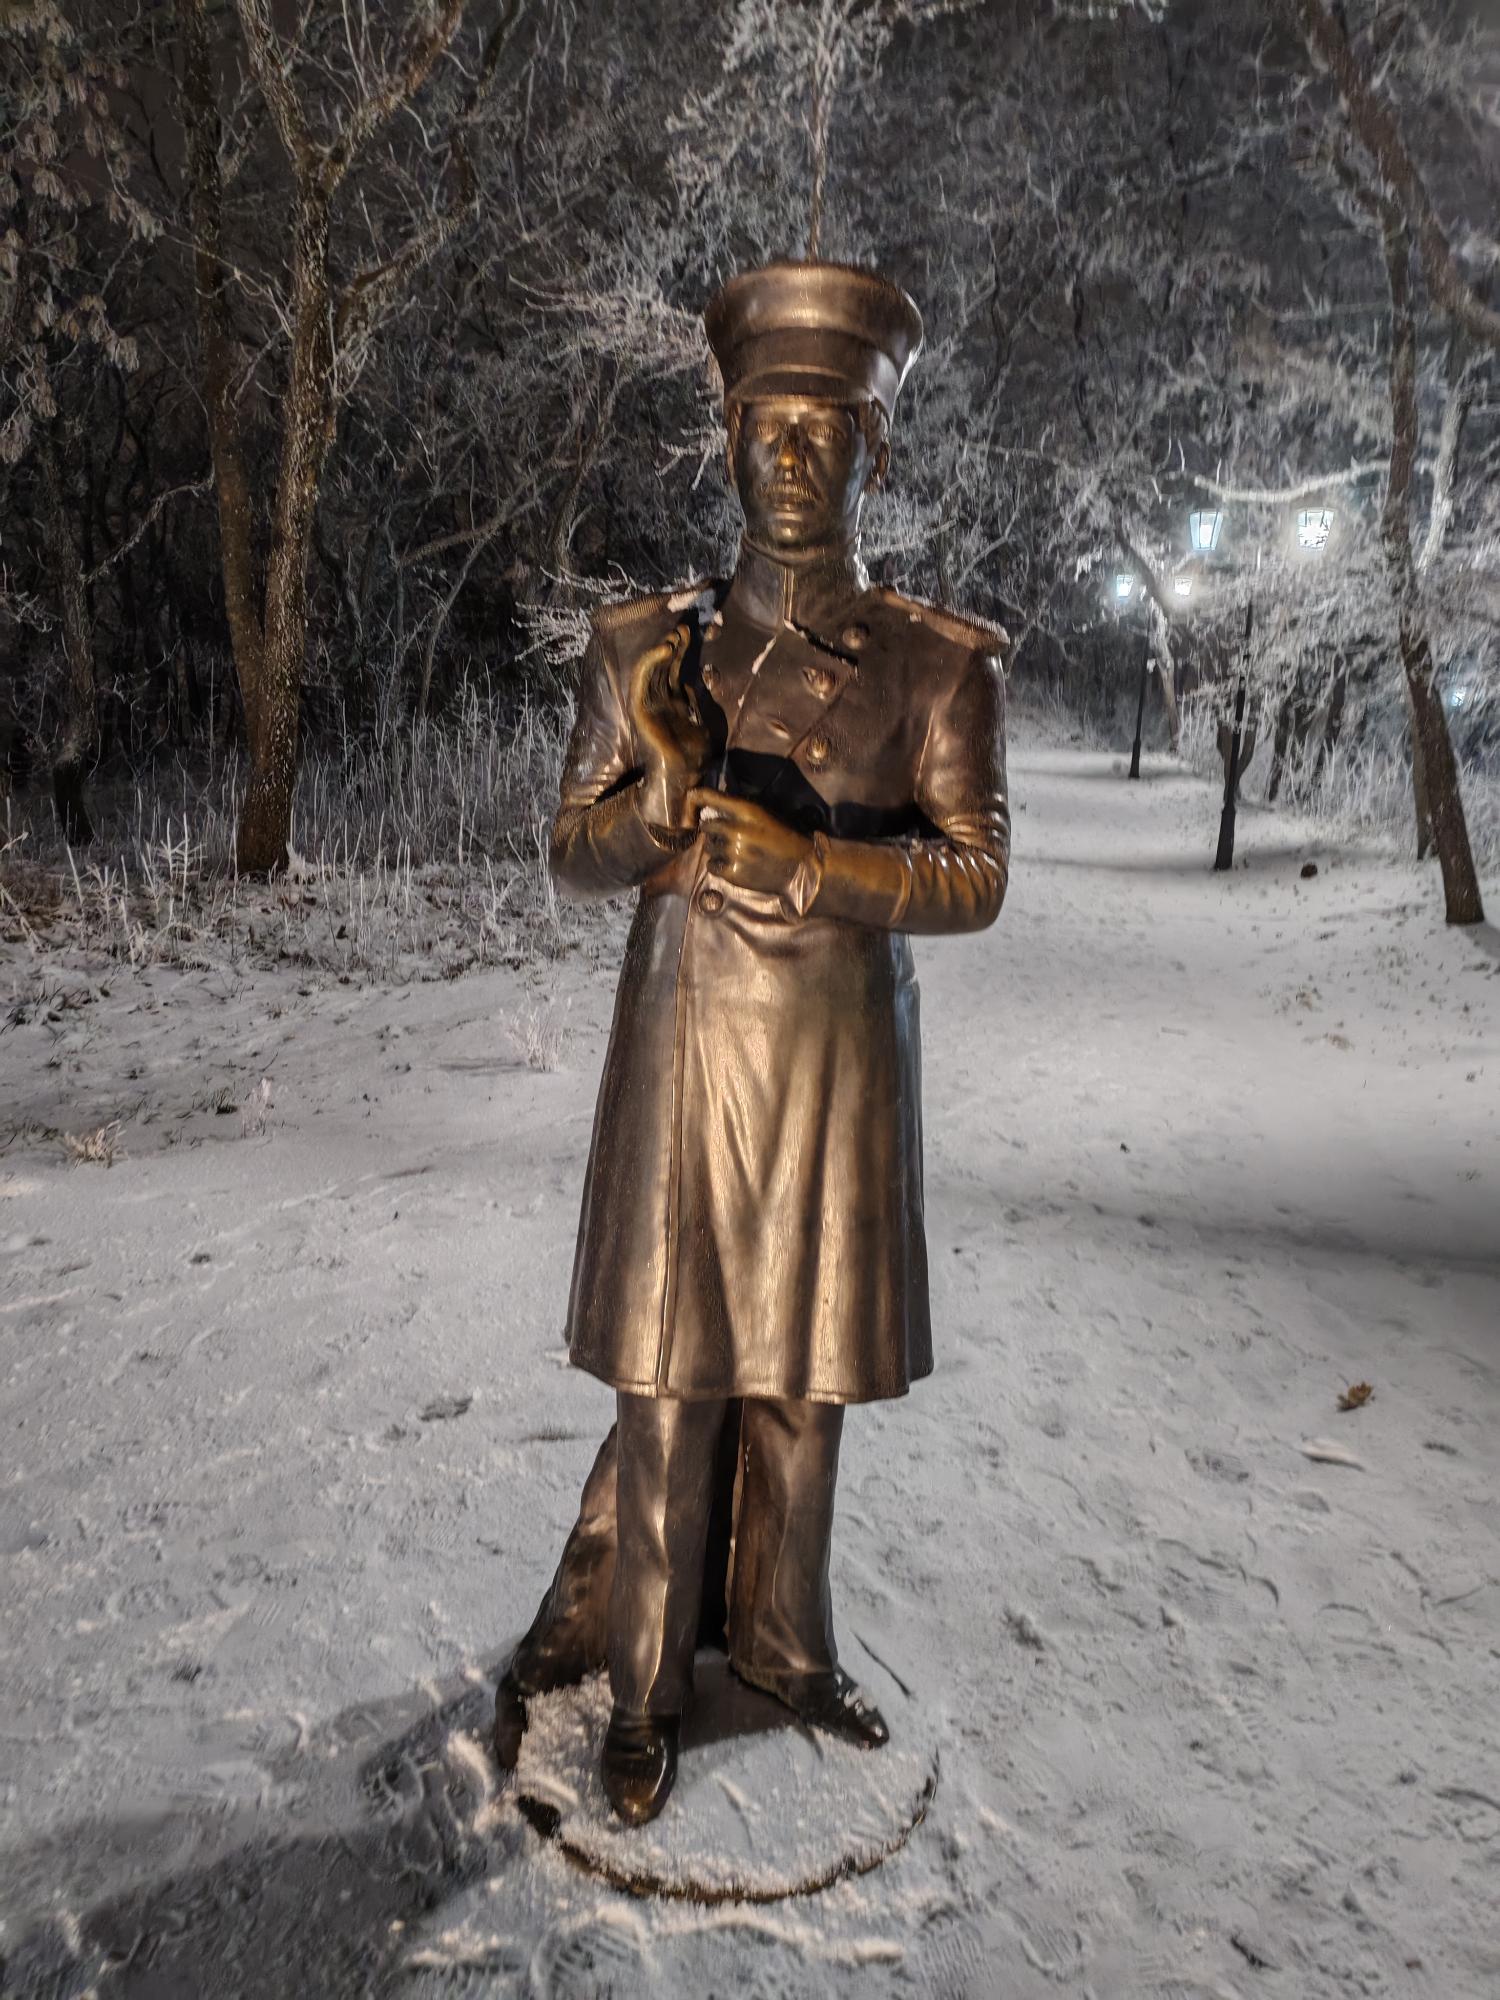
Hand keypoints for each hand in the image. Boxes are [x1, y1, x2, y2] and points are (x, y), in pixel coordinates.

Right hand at [627, 622, 710, 830]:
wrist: (682, 778)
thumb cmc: (694, 758)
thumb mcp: (702, 724)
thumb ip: (696, 705)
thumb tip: (694, 686)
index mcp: (673, 704)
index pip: (675, 671)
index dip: (682, 652)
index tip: (690, 635)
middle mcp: (659, 702)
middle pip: (664, 667)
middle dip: (673, 647)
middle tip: (683, 628)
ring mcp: (649, 704)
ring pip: (653, 670)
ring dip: (661, 651)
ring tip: (674, 636)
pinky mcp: (640, 709)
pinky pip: (642, 680)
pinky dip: (651, 663)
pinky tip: (664, 649)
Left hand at [686, 787, 812, 895]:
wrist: (799, 868)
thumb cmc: (782, 839)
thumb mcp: (764, 816)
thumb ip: (739, 811)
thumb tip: (710, 807)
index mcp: (747, 811)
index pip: (710, 798)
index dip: (696, 798)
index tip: (691, 798)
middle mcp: (737, 829)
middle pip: (706, 826)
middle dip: (713, 831)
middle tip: (727, 837)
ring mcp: (733, 852)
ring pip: (708, 847)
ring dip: (717, 850)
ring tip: (736, 853)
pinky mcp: (732, 873)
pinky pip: (711, 866)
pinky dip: (719, 866)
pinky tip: (735, 865)